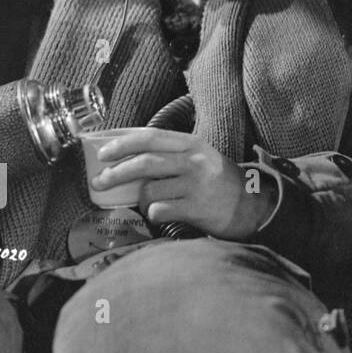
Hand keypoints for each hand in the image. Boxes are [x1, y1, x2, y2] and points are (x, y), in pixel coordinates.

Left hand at [92, 129, 275, 238]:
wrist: (252, 206)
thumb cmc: (219, 182)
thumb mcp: (200, 158)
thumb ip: (170, 155)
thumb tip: (125, 159)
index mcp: (193, 144)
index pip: (151, 137)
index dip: (123, 144)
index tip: (102, 153)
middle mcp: (195, 161)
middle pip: (145, 162)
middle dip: (116, 173)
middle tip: (99, 182)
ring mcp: (196, 185)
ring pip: (149, 191)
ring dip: (142, 200)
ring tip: (152, 203)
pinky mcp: (196, 208)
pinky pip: (159, 211)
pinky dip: (154, 214)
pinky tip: (164, 214)